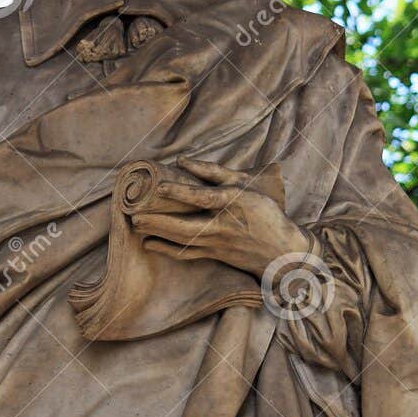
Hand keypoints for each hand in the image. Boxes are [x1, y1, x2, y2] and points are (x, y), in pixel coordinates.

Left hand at [129, 158, 312, 277]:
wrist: (282, 251)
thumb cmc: (265, 213)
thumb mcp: (245, 186)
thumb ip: (215, 172)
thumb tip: (183, 161)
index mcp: (233, 202)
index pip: (203, 197)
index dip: (180, 191)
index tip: (159, 186)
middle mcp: (223, 225)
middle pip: (186, 225)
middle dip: (159, 221)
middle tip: (135, 215)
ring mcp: (218, 243)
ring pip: (183, 241)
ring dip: (159, 234)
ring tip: (137, 226)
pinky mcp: (215, 255)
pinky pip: (187, 254)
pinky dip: (167, 249)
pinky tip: (149, 243)